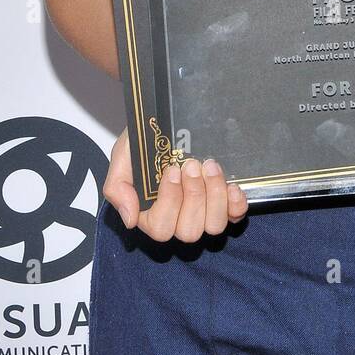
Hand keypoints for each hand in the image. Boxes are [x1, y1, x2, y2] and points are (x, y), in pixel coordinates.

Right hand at [103, 127, 248, 241]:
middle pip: (190, 231)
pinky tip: (232, 185)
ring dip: (215, 195)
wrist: (167, 123)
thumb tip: (130, 220)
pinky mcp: (224, 204)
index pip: (161, 228)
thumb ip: (118, 188)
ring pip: (214, 226)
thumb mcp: (122, 158)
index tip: (172, 169)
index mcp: (151, 214)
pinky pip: (235, 216)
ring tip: (210, 166)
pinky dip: (236, 204)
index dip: (169, 201)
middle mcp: (178, 220)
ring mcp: (203, 213)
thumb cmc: (143, 142)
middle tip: (193, 164)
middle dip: (193, 196)